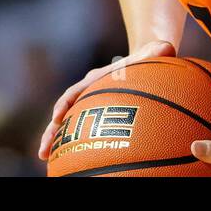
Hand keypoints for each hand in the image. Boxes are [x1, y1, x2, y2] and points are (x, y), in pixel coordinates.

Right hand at [38, 39, 175, 160]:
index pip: (76, 90)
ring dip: (55, 138)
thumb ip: (158, 51)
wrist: (146, 61)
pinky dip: (72, 144)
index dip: (66, 103)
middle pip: (64, 110)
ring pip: (67, 122)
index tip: (57, 116)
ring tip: (44, 157)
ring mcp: (90, 103)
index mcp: (97, 78)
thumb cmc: (150, 59)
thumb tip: (166, 48)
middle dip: (52, 129)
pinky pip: (81, 130)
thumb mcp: (156, 52)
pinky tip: (67, 161)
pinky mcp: (96, 113)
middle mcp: (88, 91)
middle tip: (44, 148)